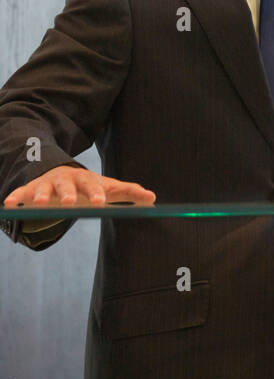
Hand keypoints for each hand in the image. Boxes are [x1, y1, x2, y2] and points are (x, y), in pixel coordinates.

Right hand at [3, 166, 155, 208]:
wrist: (63, 173)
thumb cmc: (90, 186)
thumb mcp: (108, 188)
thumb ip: (128, 193)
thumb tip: (153, 198)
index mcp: (87, 179)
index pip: (94, 185)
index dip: (97, 194)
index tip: (101, 204)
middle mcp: (67, 180)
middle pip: (68, 186)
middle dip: (69, 194)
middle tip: (70, 205)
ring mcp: (48, 183)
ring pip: (43, 188)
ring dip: (40, 195)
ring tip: (37, 205)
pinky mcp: (31, 189)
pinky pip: (22, 191)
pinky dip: (16, 196)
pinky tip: (8, 204)